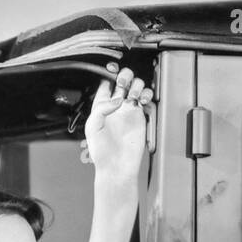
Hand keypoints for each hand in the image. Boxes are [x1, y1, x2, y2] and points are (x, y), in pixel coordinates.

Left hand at [84, 63, 152, 181]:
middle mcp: (115, 106)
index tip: (111, 73)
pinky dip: (147, 97)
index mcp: (101, 106)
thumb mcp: (93, 125)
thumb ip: (102, 108)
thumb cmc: (102, 152)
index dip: (109, 74)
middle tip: (123, 85)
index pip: (105, 82)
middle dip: (125, 77)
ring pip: (136, 88)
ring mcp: (129, 112)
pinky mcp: (141, 119)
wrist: (117, 168)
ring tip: (134, 96)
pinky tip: (142, 102)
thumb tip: (119, 98)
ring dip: (137, 86)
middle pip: (123, 80)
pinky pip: (147, 101)